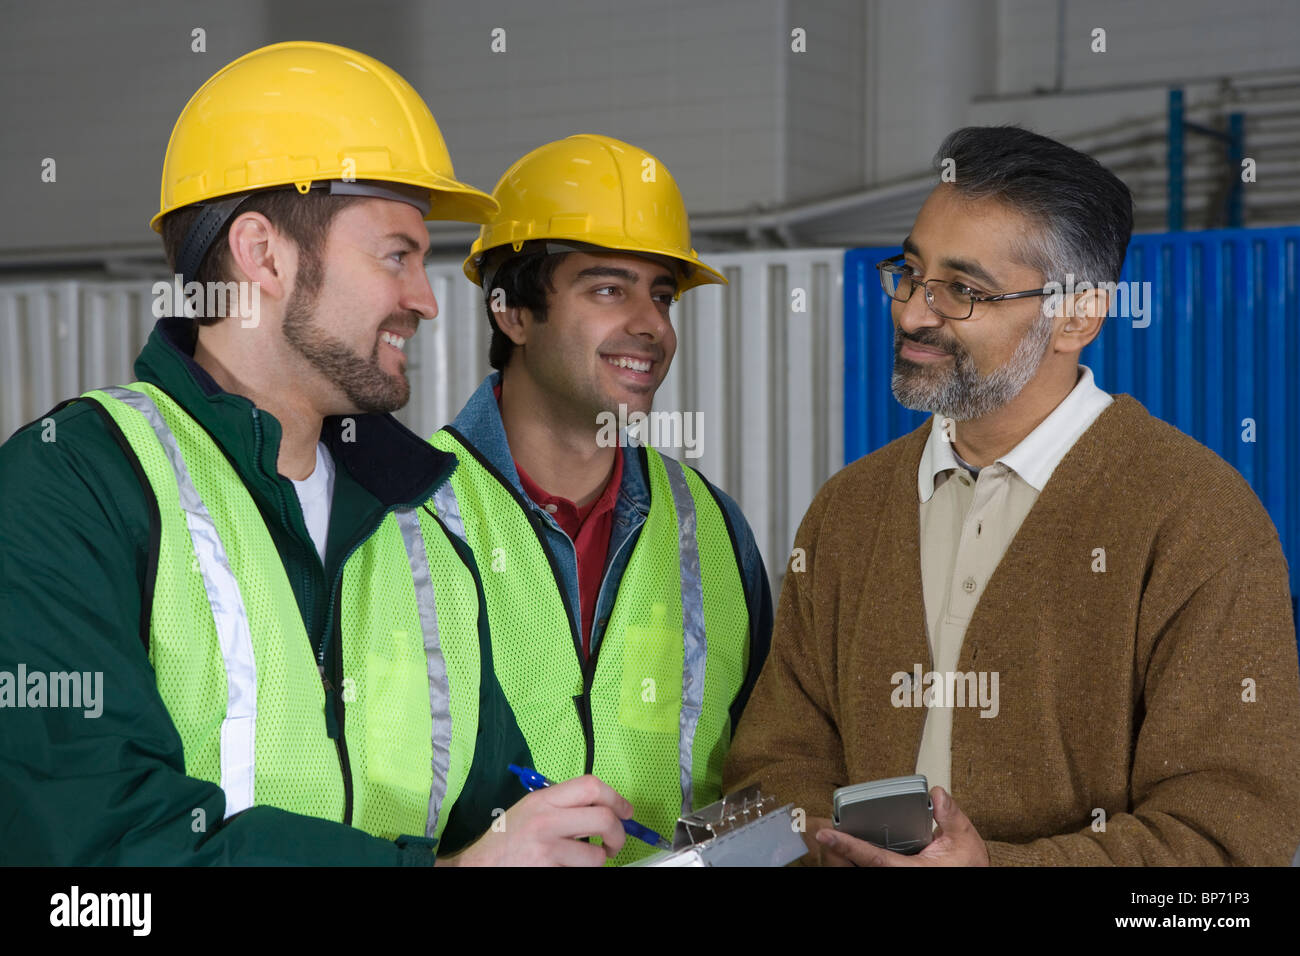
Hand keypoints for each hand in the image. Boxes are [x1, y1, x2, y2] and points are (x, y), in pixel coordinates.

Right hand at [438, 775, 632, 866]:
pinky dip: (579, 872)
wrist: (479, 866)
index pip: (591, 786)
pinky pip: (579, 873)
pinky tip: (566, 868)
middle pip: (603, 818)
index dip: (617, 798)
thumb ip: (562, 804)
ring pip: (596, 855)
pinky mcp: (548, 871)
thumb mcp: (530, 808)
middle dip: (619, 834)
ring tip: (584, 860)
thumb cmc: (505, 839)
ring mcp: (547, 850)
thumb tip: (602, 807)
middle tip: (615, 842)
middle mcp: (546, 821)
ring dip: (597, 861)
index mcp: (544, 800)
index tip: (626, 811)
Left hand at [813, 786, 989, 866]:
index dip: (847, 845)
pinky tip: (850, 848)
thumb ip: (951, 816)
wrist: (973, 879)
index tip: (826, 834)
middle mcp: (898, 876)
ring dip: (845, 857)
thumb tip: (937, 795)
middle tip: (825, 834)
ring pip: (859, 870)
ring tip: (834, 840)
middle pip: (856, 867)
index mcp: (913, 871)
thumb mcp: (964, 840)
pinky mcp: (893, 875)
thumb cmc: (968, 867)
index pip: (873, 858)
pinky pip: (868, 868)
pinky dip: (856, 859)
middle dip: (837, 853)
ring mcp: (894, 878)